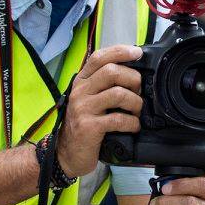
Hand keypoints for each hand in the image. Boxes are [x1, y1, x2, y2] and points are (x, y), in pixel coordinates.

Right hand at [56, 45, 143, 178]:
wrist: (67, 153)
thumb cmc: (84, 125)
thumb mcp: (90, 100)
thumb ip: (104, 85)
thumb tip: (133, 73)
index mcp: (82, 82)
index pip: (99, 57)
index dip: (120, 51)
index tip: (137, 53)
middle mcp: (80, 92)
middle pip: (112, 72)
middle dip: (133, 80)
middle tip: (138, 92)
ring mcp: (83, 108)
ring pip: (118, 94)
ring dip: (135, 103)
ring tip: (136, 112)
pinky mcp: (89, 127)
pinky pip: (118, 119)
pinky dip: (132, 123)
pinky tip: (133, 126)